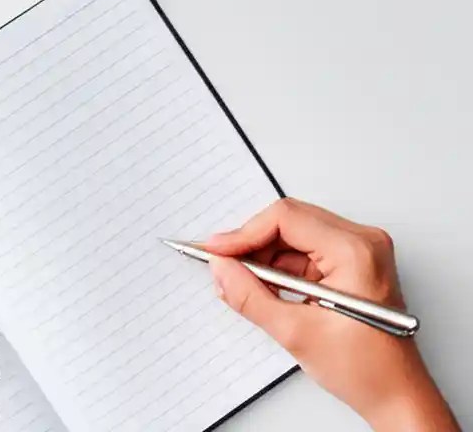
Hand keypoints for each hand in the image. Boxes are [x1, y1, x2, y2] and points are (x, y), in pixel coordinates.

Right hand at [204, 199, 457, 431]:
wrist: (395, 394)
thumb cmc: (368, 369)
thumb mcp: (296, 333)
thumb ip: (250, 297)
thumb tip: (222, 270)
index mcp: (356, 252)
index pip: (286, 219)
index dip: (244, 233)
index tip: (218, 251)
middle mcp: (362, 243)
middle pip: (290, 222)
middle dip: (252, 244)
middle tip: (225, 266)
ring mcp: (359, 252)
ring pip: (294, 236)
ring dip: (266, 258)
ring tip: (247, 286)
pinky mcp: (352, 264)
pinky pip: (305, 251)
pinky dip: (281, 268)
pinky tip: (268, 290)